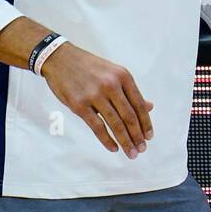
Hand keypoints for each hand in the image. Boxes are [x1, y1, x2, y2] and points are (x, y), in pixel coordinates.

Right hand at [40, 43, 153, 158]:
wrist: (61, 58)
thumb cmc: (89, 67)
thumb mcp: (113, 72)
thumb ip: (130, 91)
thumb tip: (149, 107)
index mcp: (123, 76)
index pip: (139, 104)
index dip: (145, 122)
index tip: (149, 136)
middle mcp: (111, 85)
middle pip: (129, 116)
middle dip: (137, 136)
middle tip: (142, 149)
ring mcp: (95, 95)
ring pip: (115, 123)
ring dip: (125, 141)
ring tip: (131, 153)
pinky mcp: (79, 105)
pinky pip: (97, 127)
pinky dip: (107, 140)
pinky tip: (114, 148)